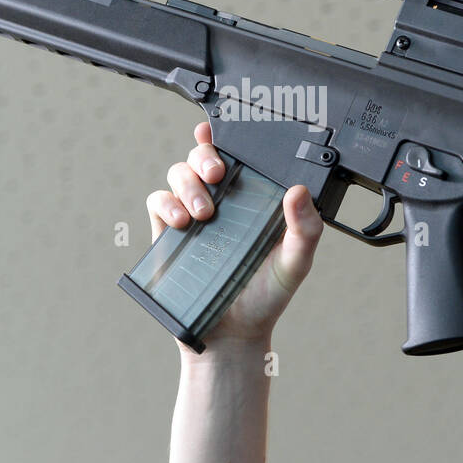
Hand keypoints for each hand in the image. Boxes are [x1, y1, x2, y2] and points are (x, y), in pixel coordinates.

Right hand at [147, 122, 323, 352]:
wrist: (233, 336)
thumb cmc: (267, 296)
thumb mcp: (296, 261)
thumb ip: (305, 228)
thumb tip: (298, 191)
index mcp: (253, 198)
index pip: (239, 155)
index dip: (228, 134)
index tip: (223, 126)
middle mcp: (223, 201)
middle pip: (203, 156)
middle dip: (205, 155)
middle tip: (217, 172)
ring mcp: (193, 214)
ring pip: (178, 173)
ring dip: (188, 182)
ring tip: (203, 212)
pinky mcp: (168, 233)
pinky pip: (158, 201)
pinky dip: (167, 204)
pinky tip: (182, 222)